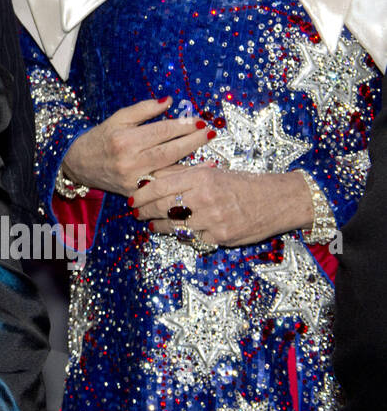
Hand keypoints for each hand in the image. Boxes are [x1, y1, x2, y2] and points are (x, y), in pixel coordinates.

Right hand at [60, 97, 213, 196]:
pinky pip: (162, 187)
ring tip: (213, 159)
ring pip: (169, 173)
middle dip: (193, 142)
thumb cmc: (100, 138)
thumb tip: (169, 101)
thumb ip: (144, 109)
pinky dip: (180, 183)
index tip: (200, 120)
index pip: (161, 131)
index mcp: (125, 140)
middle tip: (211, 133)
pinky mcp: (135, 193)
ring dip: (193, 166)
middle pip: (169, 151)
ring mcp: (133, 180)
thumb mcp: (117, 119)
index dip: (183, 125)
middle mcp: (129, 161)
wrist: (78, 164)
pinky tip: (195, 178)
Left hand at [132, 166, 312, 246]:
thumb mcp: (212, 172)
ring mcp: (213, 219)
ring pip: (174, 225)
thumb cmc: (242, 183)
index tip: (132, 198)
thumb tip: (152, 176)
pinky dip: (182, 236)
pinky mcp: (221, 237)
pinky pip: (193, 239)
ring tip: (151, 224)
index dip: (141, 194)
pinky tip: (175, 233)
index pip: (160, 186)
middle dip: (145, 211)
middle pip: (163, 206)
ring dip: (159, 226)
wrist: (277, 200)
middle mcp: (205, 197)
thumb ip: (183, 174)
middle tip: (136, 212)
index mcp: (201, 176)